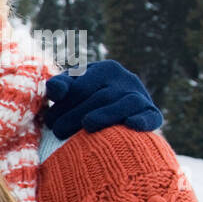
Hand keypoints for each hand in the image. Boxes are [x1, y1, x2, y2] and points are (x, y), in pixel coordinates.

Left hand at [44, 60, 162, 138]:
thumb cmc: (82, 101)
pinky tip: (131, 125)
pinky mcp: (152, 114)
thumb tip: (55, 91)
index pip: (81, 88)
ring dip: (106, 115)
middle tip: (58, 132)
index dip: (63, 106)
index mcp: (104, 69)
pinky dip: (142, 120)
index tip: (50, 122)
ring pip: (126, 103)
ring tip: (87, 126)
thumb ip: (60, 87)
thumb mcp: (70, 89)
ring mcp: (141, 96)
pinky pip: (150, 116)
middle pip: (101, 97)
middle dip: (76, 115)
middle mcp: (125, 79)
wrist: (116, 117)